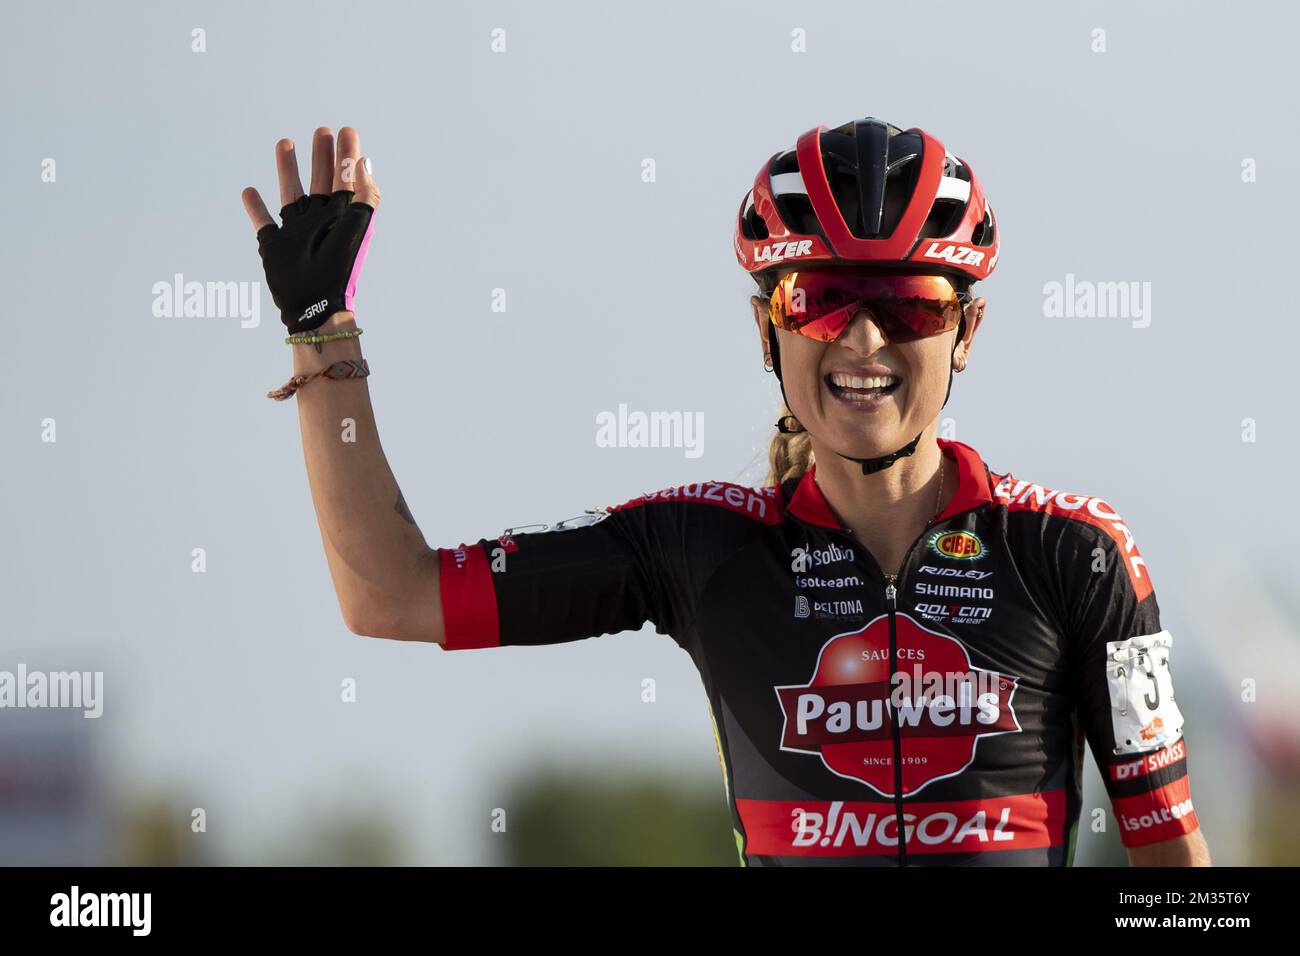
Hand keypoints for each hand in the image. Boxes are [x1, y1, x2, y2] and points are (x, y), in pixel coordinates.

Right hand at [241, 127, 382, 331]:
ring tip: (285, 142)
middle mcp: (319, 221)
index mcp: (341, 217)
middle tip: (322, 131)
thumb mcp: (356, 228)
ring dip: (288, 169)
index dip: (349, 155)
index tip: (347, 131)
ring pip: (291, 193)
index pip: (347, 179)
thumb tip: (365, 161)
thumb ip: (364, 196)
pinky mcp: (274, 246)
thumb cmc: (338, 270)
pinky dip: (255, 207)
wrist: (315, 306)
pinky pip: (262, 222)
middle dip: (322, 156)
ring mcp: (296, 232)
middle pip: (321, 181)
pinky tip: (249, 191)